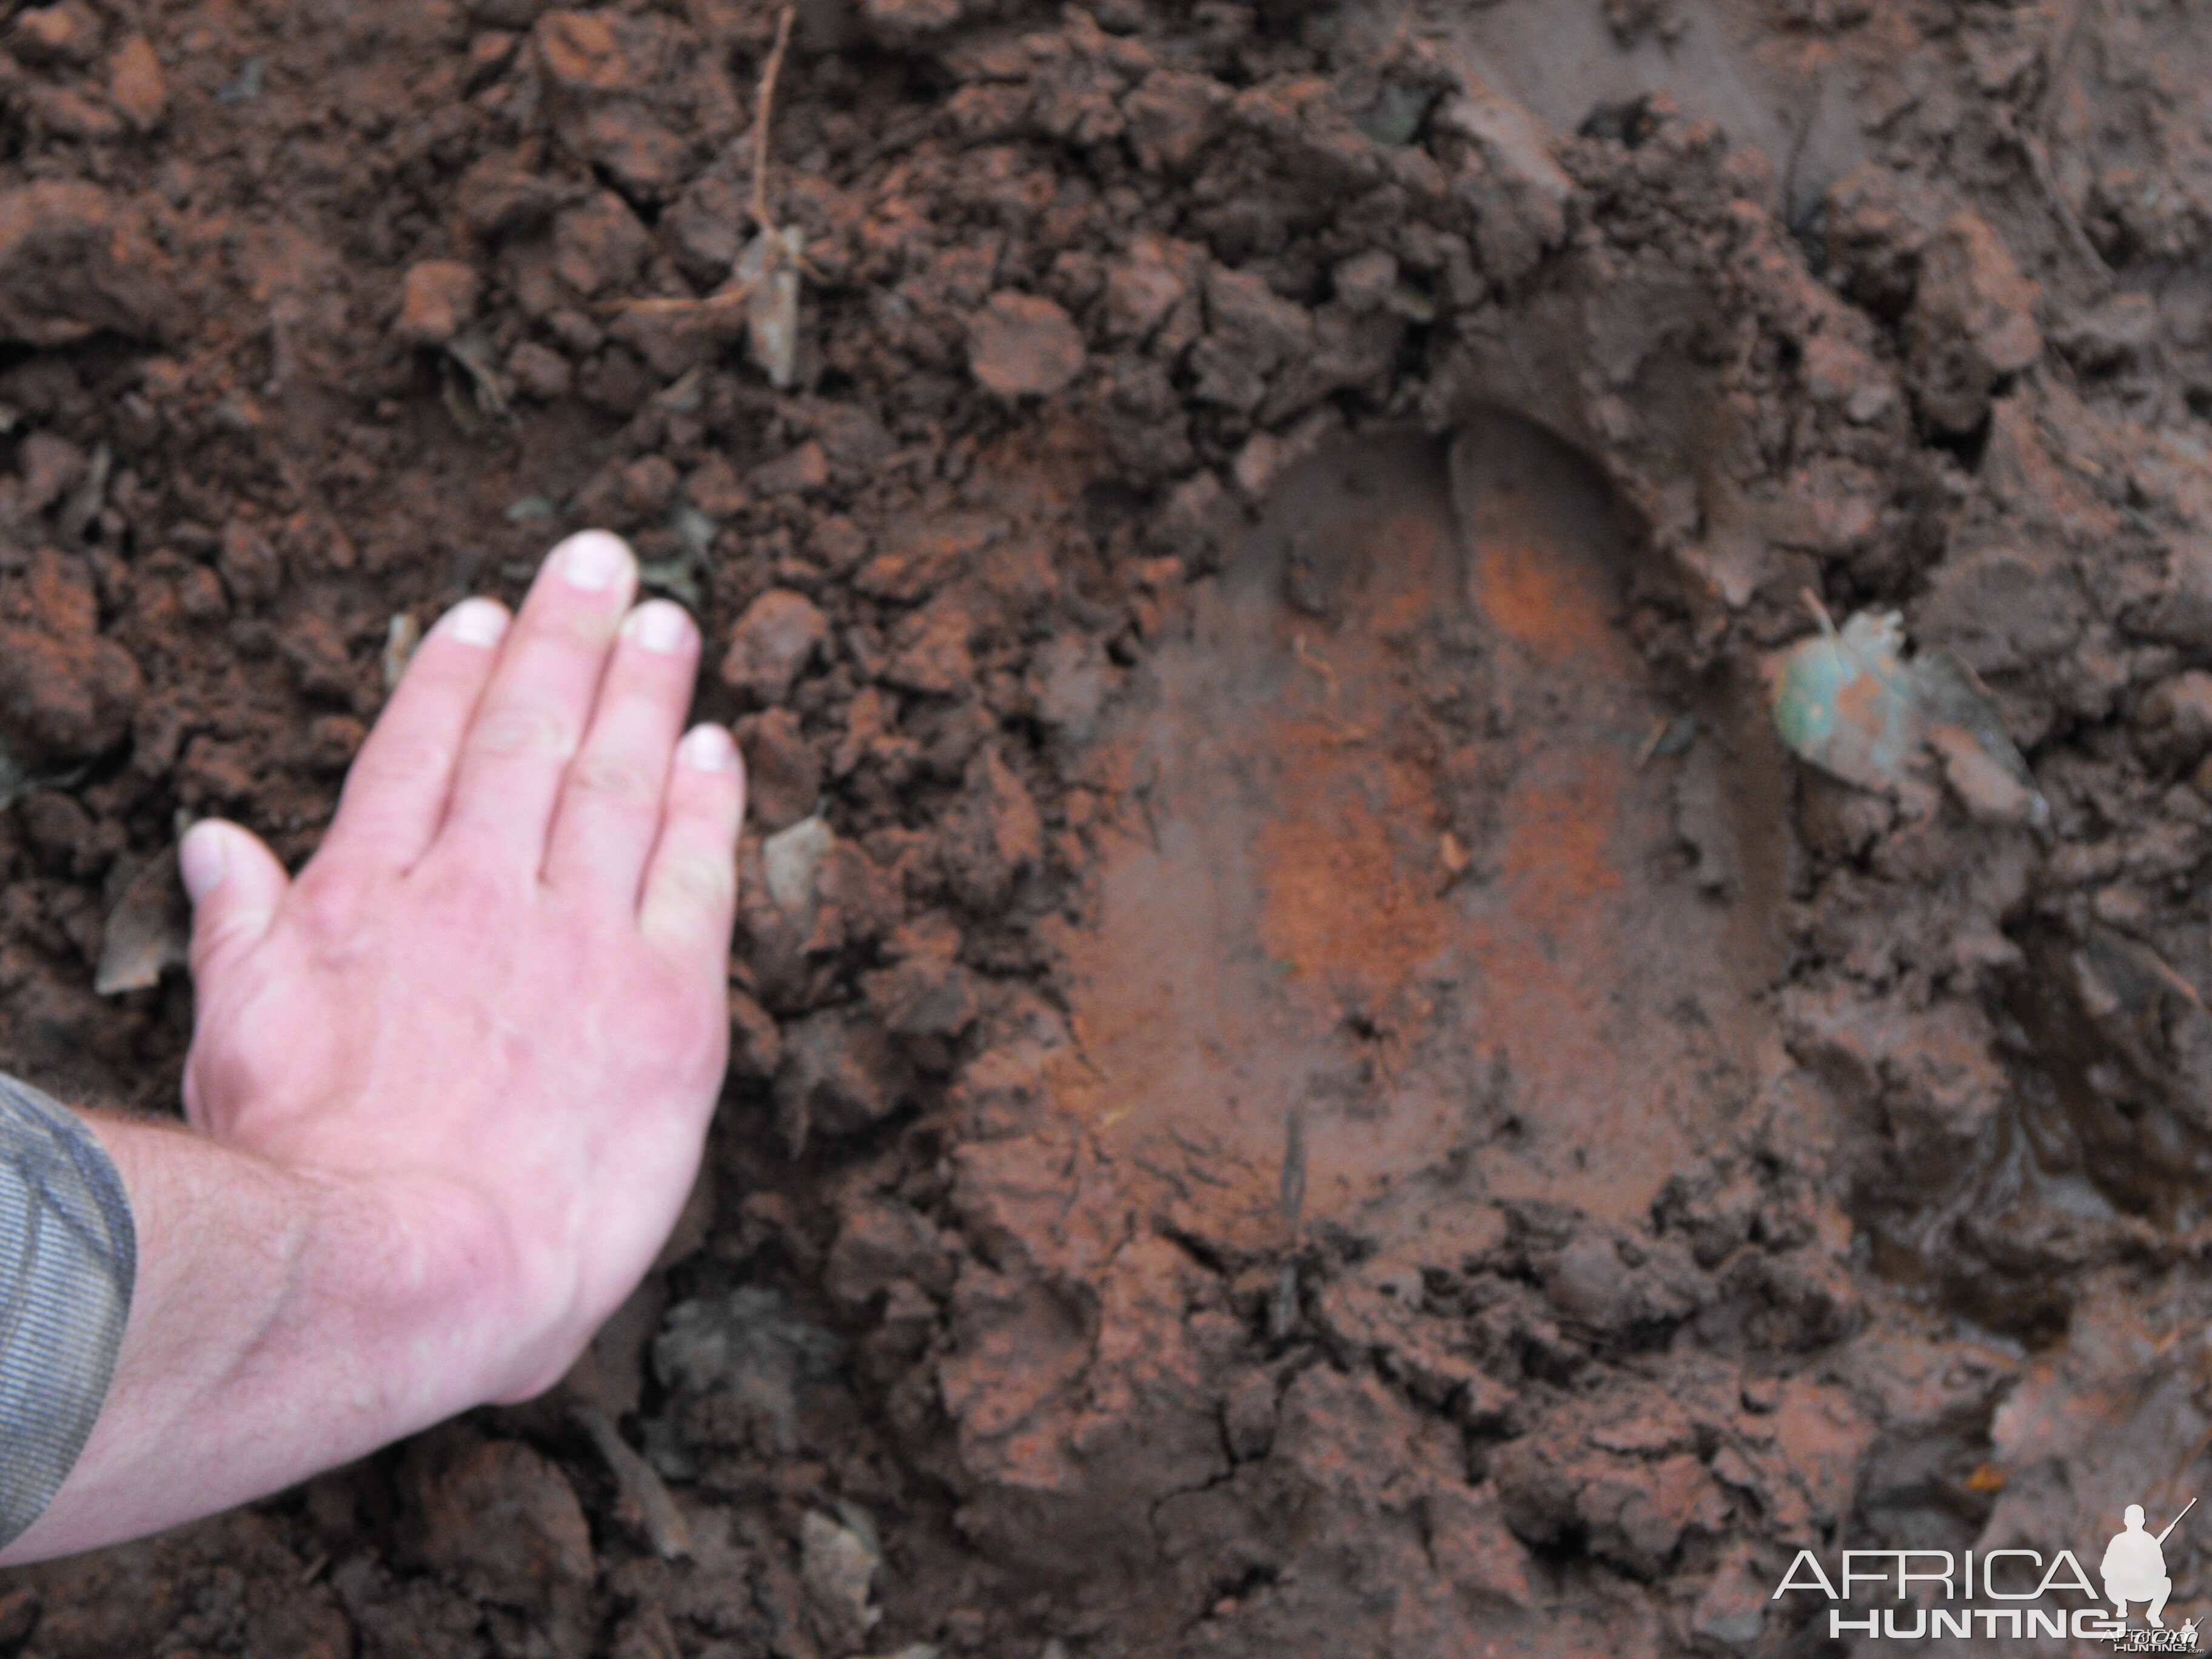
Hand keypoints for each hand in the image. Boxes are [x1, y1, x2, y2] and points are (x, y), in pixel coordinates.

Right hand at [176, 530, 743, 1404]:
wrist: (406, 1265)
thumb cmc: (307, 1177)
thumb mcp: (238, 1038)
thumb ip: (241, 930)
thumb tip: (213, 840)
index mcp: (376, 900)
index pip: (419, 752)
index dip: (455, 673)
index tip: (483, 611)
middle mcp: (484, 894)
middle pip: (530, 734)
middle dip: (564, 637)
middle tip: (600, 559)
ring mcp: (581, 938)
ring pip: (618, 779)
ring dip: (643, 689)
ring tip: (665, 618)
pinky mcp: (668, 1002)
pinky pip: (697, 872)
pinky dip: (708, 800)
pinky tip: (718, 745)